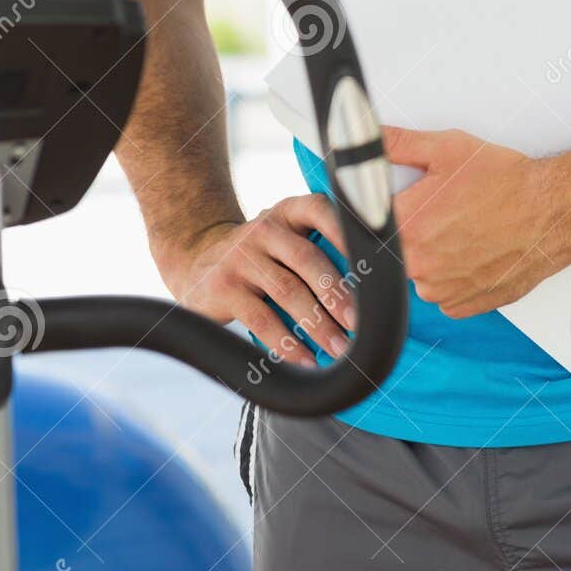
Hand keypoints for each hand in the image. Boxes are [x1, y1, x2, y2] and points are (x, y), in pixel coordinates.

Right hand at [158, 194, 356, 366]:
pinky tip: (305, 360)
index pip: (320, 210)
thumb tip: (372, 294)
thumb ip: (318, 252)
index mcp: (287, 212)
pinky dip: (286, 343)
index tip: (371, 261)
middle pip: (308, 259)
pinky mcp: (224, 287)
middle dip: (338, 294)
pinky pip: (261, 319)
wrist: (198, 265)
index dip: (347, 231)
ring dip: (318, 324)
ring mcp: (241, 256)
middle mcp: (265, 228)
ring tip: (340, 349)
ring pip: (288, 291)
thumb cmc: (260, 259)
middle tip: (360, 325)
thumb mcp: (284, 243)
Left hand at [382, 124, 558, 317]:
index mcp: (407, 226)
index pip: (363, 223)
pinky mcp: (463, 304)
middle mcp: (419, 265)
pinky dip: (449, 275)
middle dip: (404, 230)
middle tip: (435, 210)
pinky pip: (441, 293)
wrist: (552, 212)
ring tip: (457, 228)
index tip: (381, 206)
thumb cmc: (506, 182)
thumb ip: (398, 144)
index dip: (371, 211)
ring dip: (427, 254)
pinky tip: (469, 251)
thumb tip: (363, 141)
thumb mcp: (447, 149)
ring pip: (414, 273)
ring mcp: (441, 289)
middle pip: (389, 250)